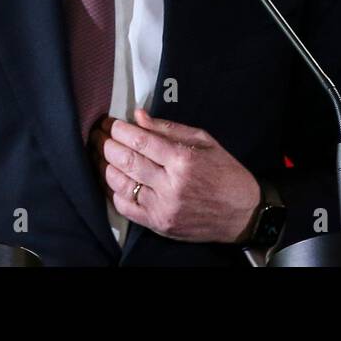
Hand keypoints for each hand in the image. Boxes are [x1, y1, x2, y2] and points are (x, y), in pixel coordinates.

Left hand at [88, 108, 260, 243]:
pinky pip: (125, 207)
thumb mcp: (204, 141)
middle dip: (106, 144)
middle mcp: (171, 185)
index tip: (110, 122)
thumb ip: (168, 128)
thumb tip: (138, 116)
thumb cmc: (225, 173)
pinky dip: (113, 191)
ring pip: (120, 184)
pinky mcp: (159, 224)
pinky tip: (112, 178)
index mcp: (184, 160)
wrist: (242, 214)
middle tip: (98, 134)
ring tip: (99, 153)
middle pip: (126, 161)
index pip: (140, 141)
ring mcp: (163, 207)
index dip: (118, 130)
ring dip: (104, 166)